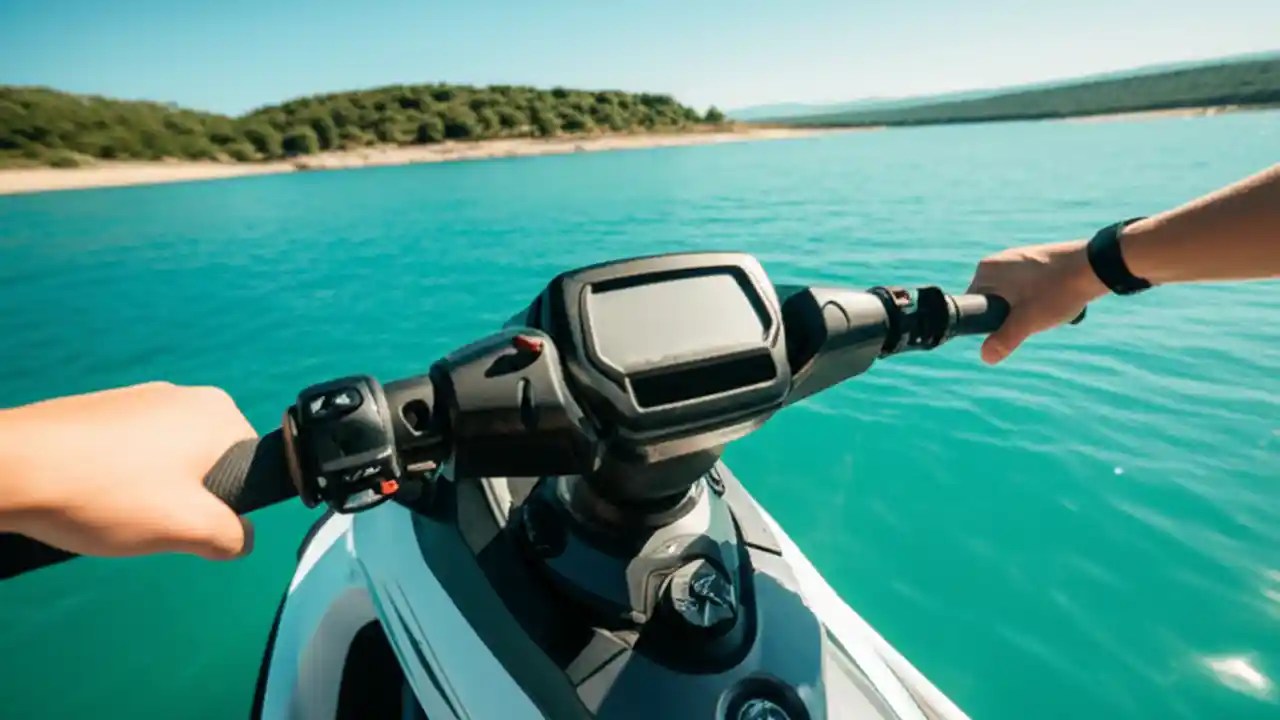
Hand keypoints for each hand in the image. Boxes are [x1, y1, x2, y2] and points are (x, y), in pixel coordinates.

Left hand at [0, 382, 256, 559]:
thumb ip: (233, 537)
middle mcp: (186, 396)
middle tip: (152, 521)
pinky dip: (120, 478)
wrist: (12, 469)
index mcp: (219, 413)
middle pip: (210, 464)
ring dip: (151, 492)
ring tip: (115, 511)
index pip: (253, 467)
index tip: (191, 523)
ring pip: (170, 461)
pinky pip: (132, 452)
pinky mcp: (104, 410)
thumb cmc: (108, 494)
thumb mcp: (188, 529)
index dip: (229, 506)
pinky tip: (93, 497)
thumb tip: (241, 539)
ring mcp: (142, 398)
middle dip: (188, 499)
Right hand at [966, 240, 1106, 363]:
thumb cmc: (1058, 291)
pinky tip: (1055, 298)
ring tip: (1048, 306)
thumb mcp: (1028, 321)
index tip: (1012, 324)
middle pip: (992, 302)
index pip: (972, 306)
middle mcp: (996, 261)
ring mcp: (1015, 258)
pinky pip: (1024, 286)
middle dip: (1010, 315)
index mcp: (985, 271)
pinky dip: (1037, 297)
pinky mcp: (1033, 260)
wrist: (1096, 265)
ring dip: (1026, 308)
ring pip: (1011, 296)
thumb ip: (1004, 340)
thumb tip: (986, 357)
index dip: (989, 322)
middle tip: (1033, 317)